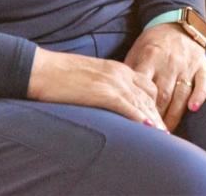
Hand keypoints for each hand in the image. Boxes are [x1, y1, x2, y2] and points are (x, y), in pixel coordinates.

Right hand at [27, 48, 167, 129]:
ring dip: (153, 120)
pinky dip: (140, 118)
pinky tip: (149, 129)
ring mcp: (112, 82)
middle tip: (164, 132)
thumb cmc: (59, 75)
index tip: (157, 119)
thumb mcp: (89, 76)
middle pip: (149, 96)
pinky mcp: (103, 92)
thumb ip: (103, 85)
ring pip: (142, 103)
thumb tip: (107, 100)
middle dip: (157, 114)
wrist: (41, 69)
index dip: (153, 104)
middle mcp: (119, 74)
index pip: (146, 86)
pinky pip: (128, 107)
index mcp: (116, 68)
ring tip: (162, 136)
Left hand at [125, 23, 205, 131]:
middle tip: (152, 136)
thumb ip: (129, 72)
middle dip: (157, 117)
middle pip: (163, 94)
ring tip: (167, 132)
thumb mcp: (136, 51)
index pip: (144, 86)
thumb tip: (116, 95)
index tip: (136, 123)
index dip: (141, 106)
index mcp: (150, 57)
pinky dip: (199, 96)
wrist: (177, 24)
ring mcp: (187, 64)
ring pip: (181, 93)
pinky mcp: (202, 65)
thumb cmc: (152, 43)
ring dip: (174, 114)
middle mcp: (170, 62)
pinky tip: (193, 108)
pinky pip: (202, 82)